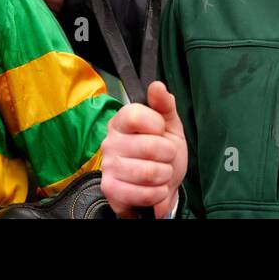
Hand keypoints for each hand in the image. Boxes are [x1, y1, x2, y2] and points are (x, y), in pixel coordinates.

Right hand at [100, 81, 186, 218]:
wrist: (163, 184)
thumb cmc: (164, 152)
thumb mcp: (170, 125)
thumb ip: (164, 104)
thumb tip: (157, 86)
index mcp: (121, 121)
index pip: (136, 115)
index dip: (157, 125)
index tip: (160, 131)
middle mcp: (110, 141)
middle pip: (149, 146)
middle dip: (168, 154)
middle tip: (165, 156)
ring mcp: (108, 166)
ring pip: (148, 172)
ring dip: (164, 175)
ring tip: (160, 173)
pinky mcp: (110, 189)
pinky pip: (142, 193)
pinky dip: (157, 193)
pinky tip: (154, 189)